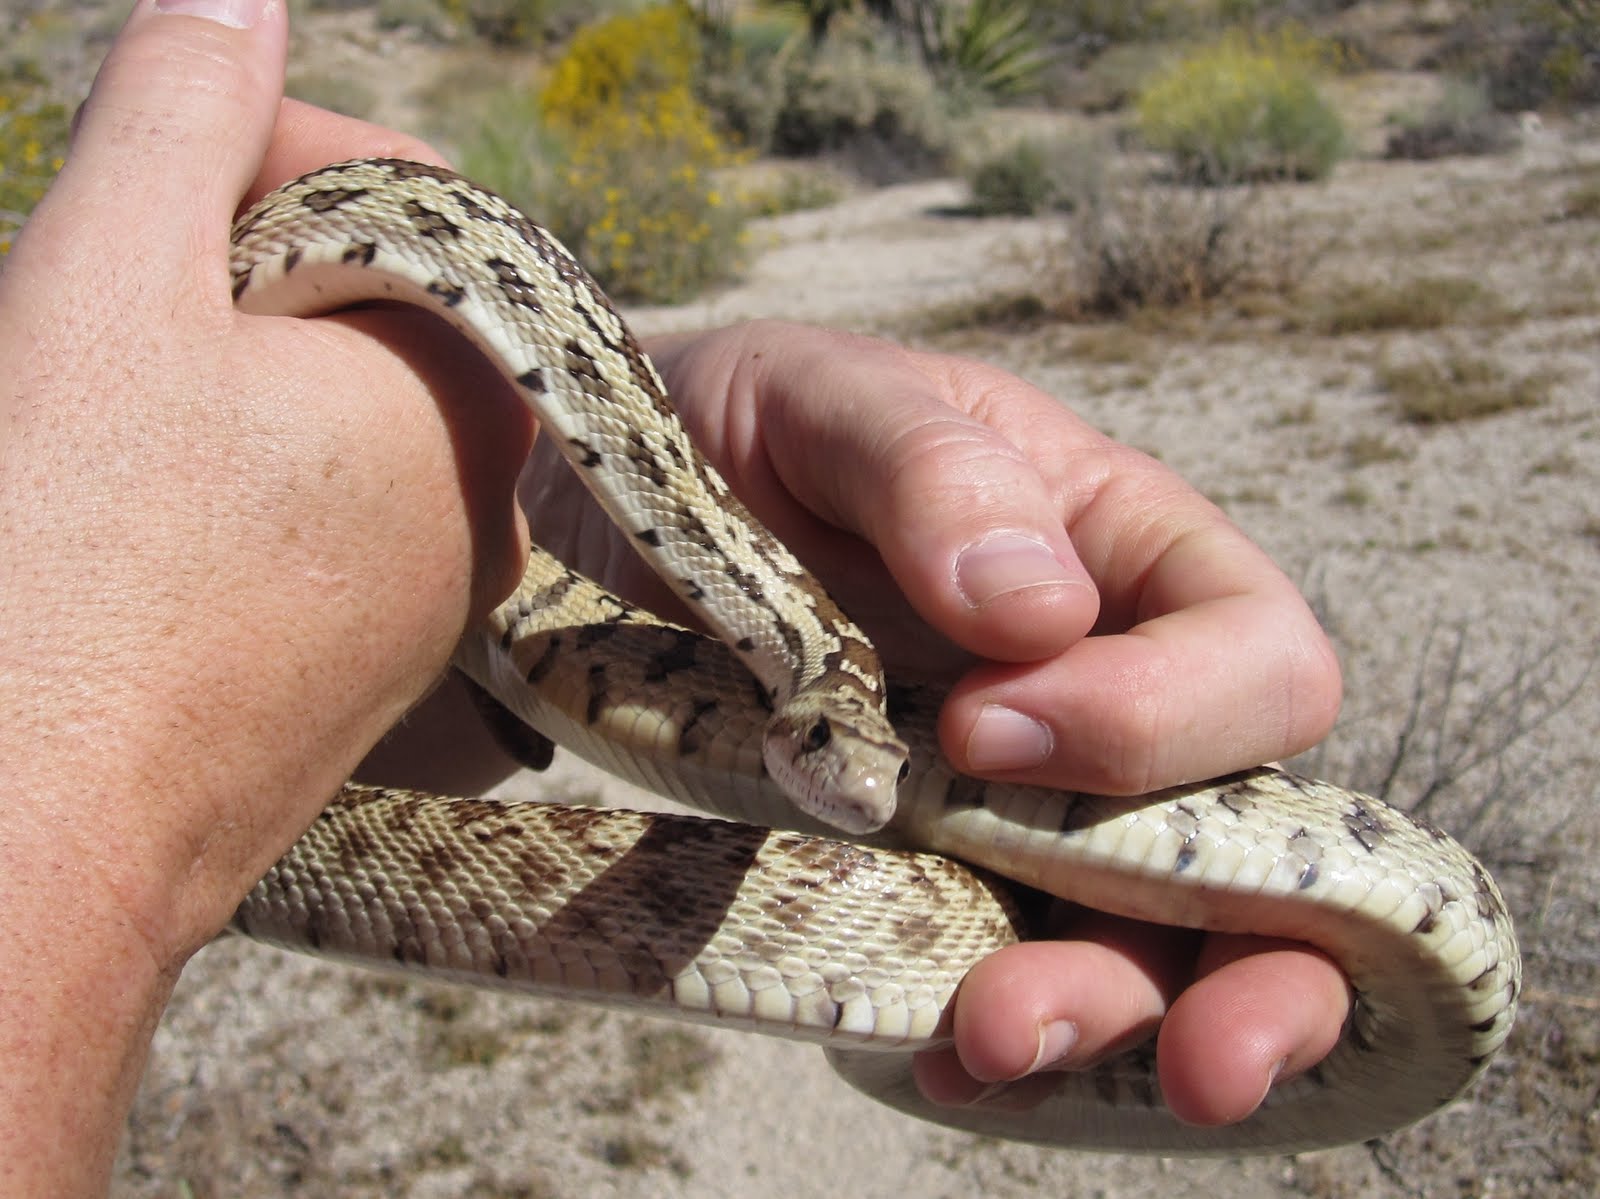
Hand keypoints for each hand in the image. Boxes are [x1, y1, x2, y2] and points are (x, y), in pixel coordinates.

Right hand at [0, 2, 527, 1190]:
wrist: (36, 838)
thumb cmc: (69, 557)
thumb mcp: (110, 282)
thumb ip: (183, 117)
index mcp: (473, 388)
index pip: (412, 197)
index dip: (274, 146)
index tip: (157, 165)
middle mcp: (487, 498)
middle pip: (369, 310)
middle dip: (229, 268)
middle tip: (97, 293)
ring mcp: (434, 598)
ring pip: (333, 421)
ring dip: (216, 375)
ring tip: (93, 408)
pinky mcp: (367, 674)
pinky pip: (316, 526)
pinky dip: (228, 481)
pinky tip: (132, 510)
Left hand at [523, 322, 1349, 1126]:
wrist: (602, 518)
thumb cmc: (735, 427)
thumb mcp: (819, 395)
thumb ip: (933, 469)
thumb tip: (1039, 610)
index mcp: (1124, 559)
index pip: (1256, 660)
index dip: (1167, 718)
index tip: (980, 727)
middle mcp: (1108, 696)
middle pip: (1250, 847)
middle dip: (1248, 960)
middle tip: (1201, 1054)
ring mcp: (1028, 805)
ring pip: (1150, 945)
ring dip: (1111, 1016)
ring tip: (1001, 1042)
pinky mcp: (935, 878)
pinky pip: (1010, 973)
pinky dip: (995, 1038)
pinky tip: (939, 1056)